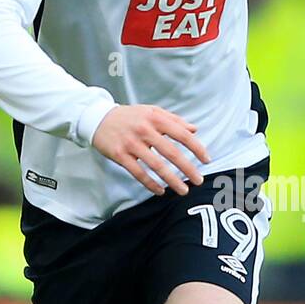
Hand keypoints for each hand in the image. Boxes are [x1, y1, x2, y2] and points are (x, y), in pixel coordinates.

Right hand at [91, 105, 209, 195]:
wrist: (98, 118)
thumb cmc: (130, 116)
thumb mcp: (152, 111)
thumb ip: (174, 120)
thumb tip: (194, 129)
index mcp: (156, 118)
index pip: (182, 134)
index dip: (197, 148)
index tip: (207, 160)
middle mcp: (144, 130)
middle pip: (171, 152)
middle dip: (187, 168)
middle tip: (199, 180)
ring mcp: (131, 143)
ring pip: (156, 166)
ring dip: (172, 180)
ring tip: (184, 190)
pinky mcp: (120, 155)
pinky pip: (138, 173)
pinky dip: (151, 184)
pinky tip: (160, 191)